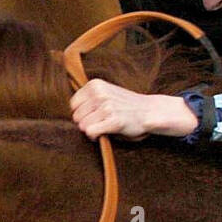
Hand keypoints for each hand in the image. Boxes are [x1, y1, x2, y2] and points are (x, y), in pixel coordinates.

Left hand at [70, 80, 198, 140]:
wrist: (149, 111)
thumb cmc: (124, 106)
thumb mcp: (104, 94)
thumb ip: (88, 100)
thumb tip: (72, 114)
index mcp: (95, 85)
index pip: (73, 105)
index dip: (82, 113)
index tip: (94, 114)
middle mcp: (100, 94)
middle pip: (76, 117)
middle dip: (86, 123)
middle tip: (101, 122)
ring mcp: (107, 106)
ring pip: (82, 126)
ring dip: (92, 130)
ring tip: (105, 125)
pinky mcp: (114, 120)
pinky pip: (90, 132)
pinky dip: (95, 136)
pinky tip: (105, 132)